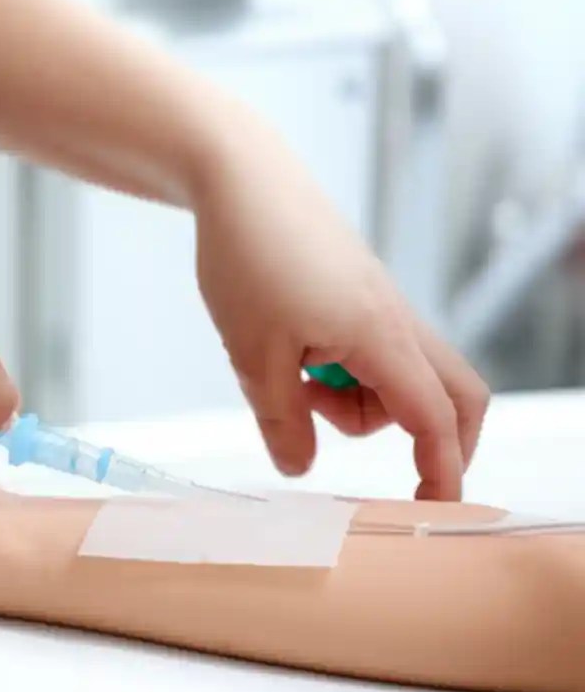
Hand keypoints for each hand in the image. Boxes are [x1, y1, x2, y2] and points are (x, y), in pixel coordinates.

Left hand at [192, 121, 488, 500]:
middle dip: (431, 441)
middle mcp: (396, 320)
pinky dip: (343, 374)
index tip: (430, 512)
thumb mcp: (251, 356)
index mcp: (380, 335)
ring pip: (401, 378)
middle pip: (452, 394)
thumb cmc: (247, 257)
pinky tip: (289, 356)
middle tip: (384, 470)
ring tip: (290, 381)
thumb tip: (300, 468)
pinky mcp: (358, 294)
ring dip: (358, 404)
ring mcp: (380, 305)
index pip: (432, 419)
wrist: (240, 179)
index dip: (439, 471)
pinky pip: (372, 351)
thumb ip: (281, 421)